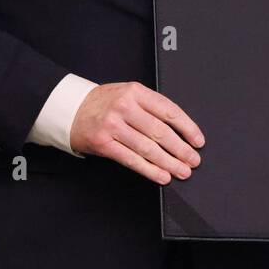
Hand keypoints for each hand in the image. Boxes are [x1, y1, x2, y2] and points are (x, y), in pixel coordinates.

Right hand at [69, 81, 202, 184]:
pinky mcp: (103, 143)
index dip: (187, 128)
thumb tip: (180, 130)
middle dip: (181, 149)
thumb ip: (150, 107)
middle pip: (160, 132)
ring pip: (148, 148)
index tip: (198, 141)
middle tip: (193, 160)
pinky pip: (131, 159)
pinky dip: (149, 170)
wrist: (70, 109)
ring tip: (182, 171)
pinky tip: (161, 176)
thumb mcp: (128, 94)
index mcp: (136, 92)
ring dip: (169, 163)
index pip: (169, 111)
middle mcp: (125, 107)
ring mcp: (113, 125)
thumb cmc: (104, 103)